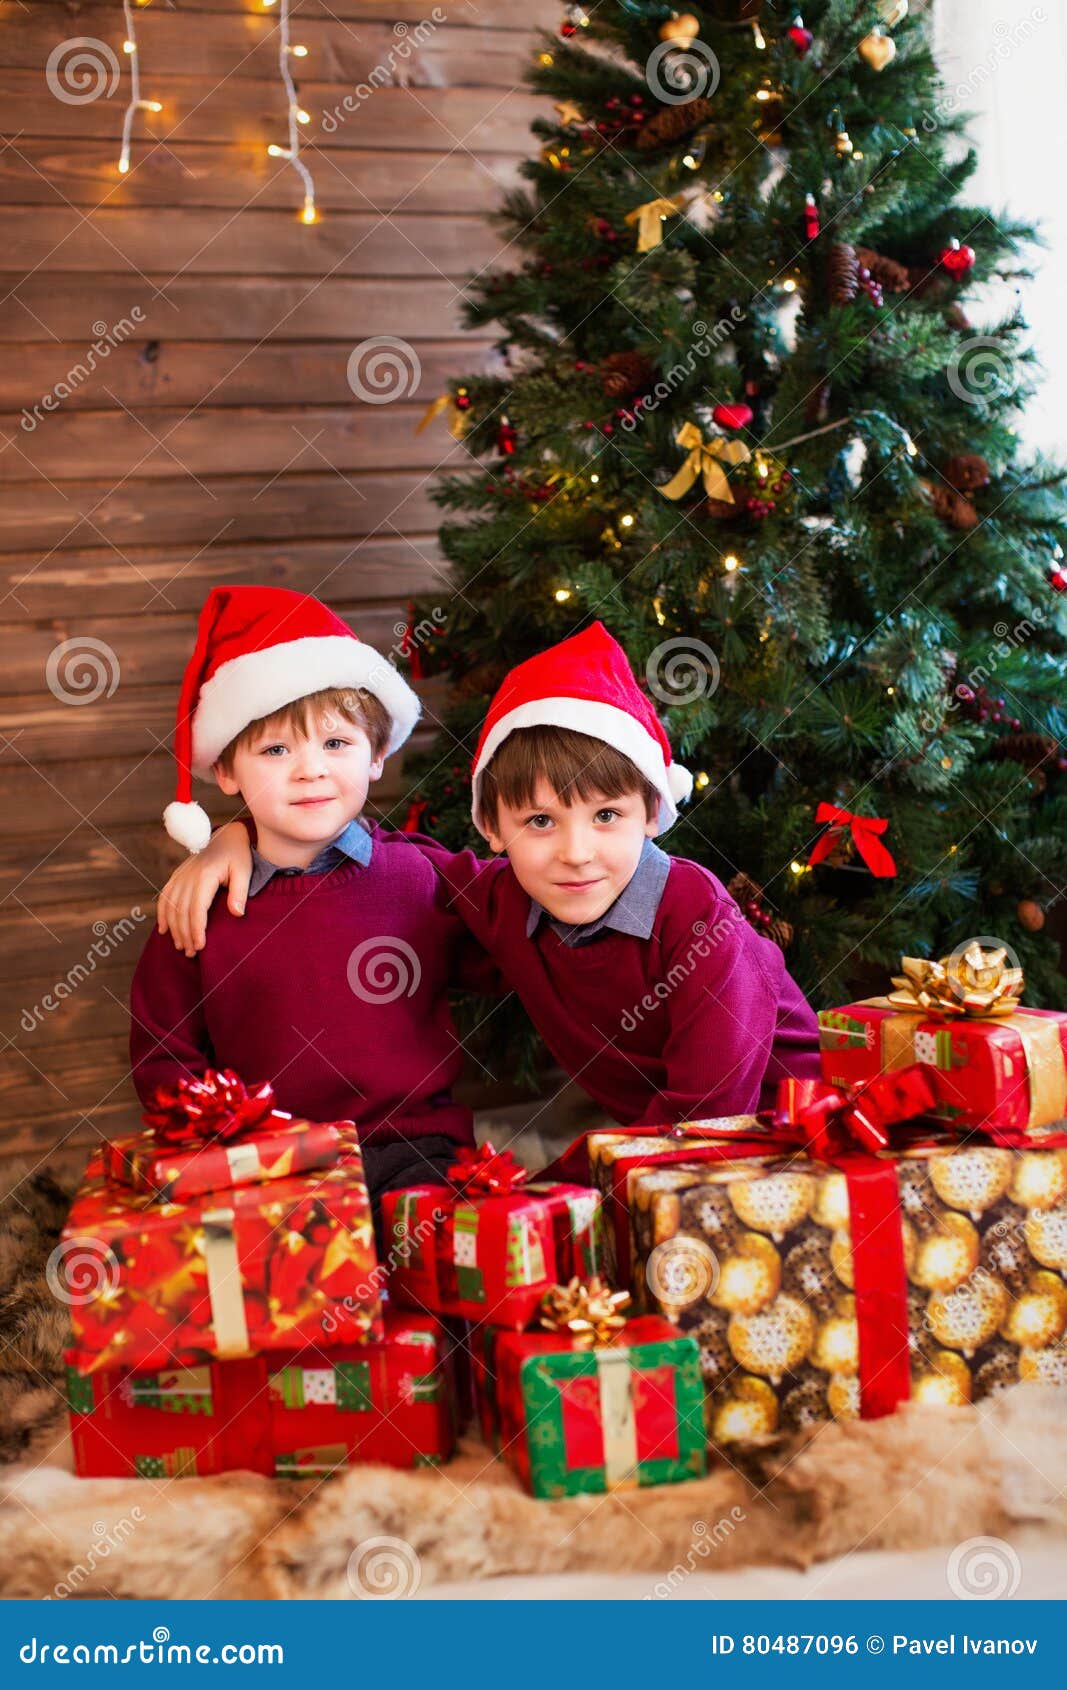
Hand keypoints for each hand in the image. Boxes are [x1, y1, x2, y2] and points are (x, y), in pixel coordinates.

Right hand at [157, 820, 252, 954]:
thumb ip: (240, 892)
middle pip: (181, 911)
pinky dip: (162, 914)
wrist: (228, 835)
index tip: (200, 947)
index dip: (196, 930)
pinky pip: (165, 897)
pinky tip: (163, 930)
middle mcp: (188, 876)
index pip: (197, 909)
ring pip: (171, 907)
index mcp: (204, 876)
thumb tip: (237, 914)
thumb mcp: (245, 871)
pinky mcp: (177, 876)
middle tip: (191, 953)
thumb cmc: (239, 855)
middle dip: (184, 934)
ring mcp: (180, 875)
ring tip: (181, 947)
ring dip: (173, 929)